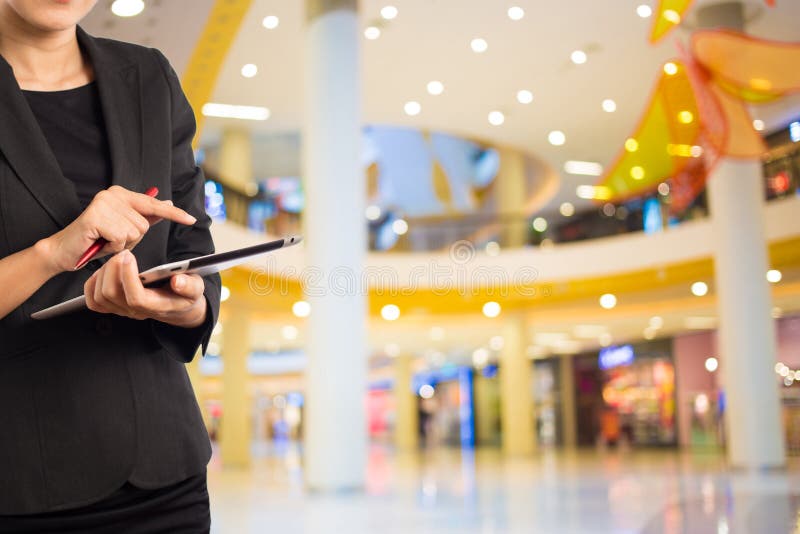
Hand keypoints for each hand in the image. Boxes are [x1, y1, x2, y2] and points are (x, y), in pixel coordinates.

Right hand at [40, 185, 196, 274]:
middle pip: (145, 224)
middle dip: (132, 239)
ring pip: (135, 232)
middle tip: (112, 239)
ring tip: (105, 241)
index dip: (174, 214)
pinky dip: (112, 247)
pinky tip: (100, 243)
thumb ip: (145, 216)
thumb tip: (167, 205)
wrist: (65, 251)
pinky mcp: (96, 217)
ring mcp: (104, 204)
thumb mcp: (125, 229)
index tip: (191, 219)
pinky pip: (121, 238)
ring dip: (122, 244)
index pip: (153, 204)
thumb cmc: (96, 240)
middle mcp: (113, 194)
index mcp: (121, 194)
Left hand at [84, 249, 206, 327]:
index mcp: (157, 306)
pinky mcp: (114, 307)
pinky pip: (94, 301)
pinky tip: (104, 271)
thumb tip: (178, 281)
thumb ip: (190, 285)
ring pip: (100, 296)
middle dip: (113, 270)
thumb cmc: (186, 294)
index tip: (129, 256)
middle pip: (112, 295)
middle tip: (123, 253)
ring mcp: (123, 311)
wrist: (178, 306)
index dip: (128, 277)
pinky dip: (93, 284)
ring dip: (104, 273)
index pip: (136, 298)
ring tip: (117, 259)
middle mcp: (137, 311)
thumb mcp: (196, 287)